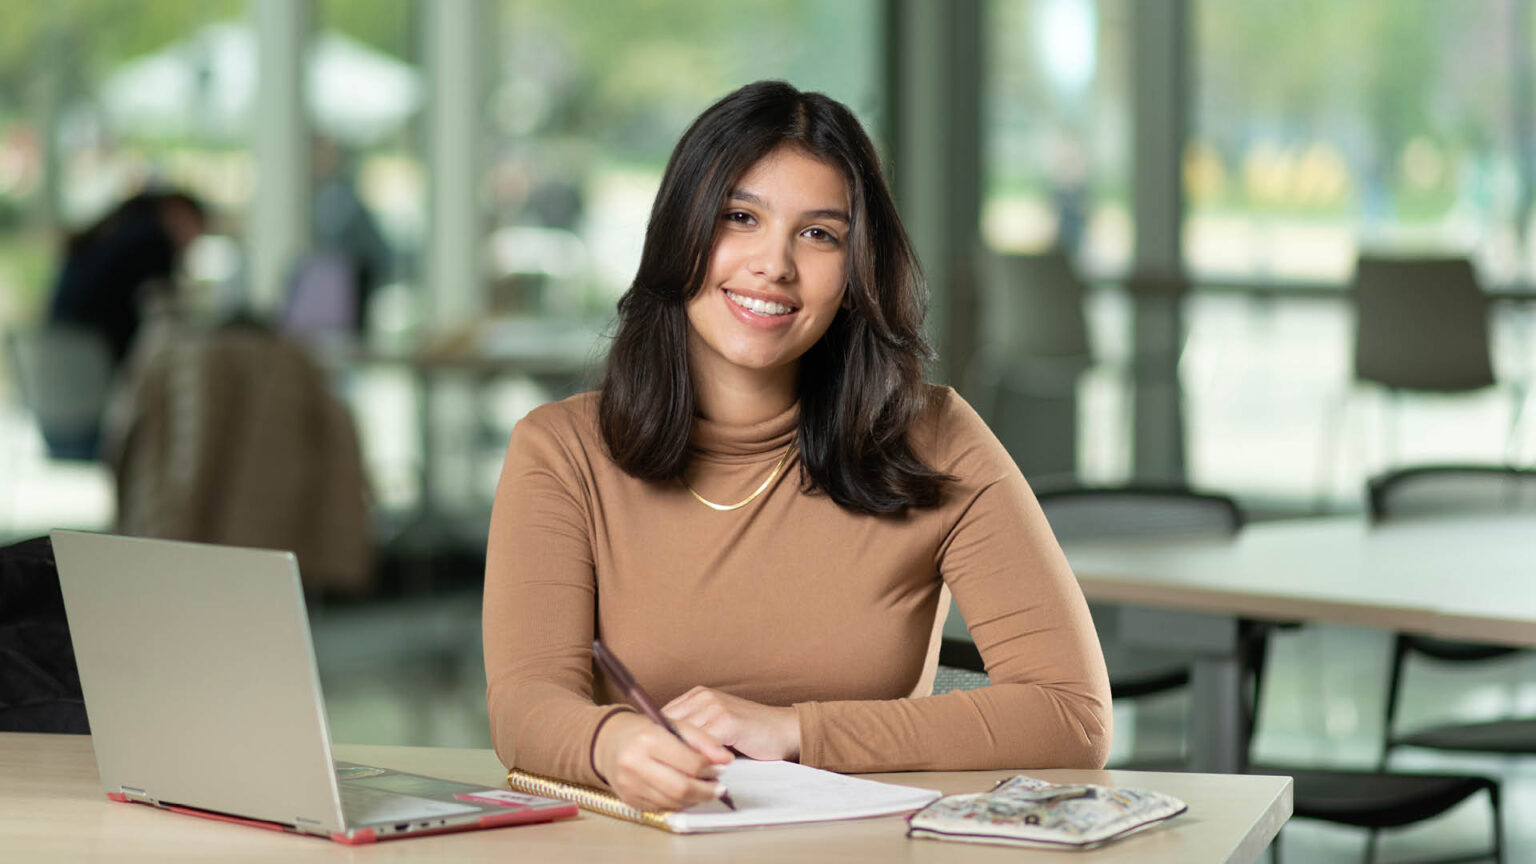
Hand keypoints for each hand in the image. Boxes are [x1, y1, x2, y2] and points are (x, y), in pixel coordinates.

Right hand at [592, 712, 733, 811]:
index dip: (711, 767)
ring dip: (695, 798)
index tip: (722, 766)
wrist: (608, 741)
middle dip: (706, 790)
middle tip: (719, 786)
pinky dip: (679, 802)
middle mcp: (635, 764)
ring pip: (673, 801)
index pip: (690, 762)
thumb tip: (726, 758)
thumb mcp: (674, 724)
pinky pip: (662, 807)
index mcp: (648, 739)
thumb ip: (702, 739)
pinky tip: (686, 792)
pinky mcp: (629, 799)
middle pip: (681, 788)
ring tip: (706, 789)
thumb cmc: (644, 730)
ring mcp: (629, 785)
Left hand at [663, 687, 800, 761]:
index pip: (663, 717)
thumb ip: (694, 731)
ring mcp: (714, 707)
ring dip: (679, 758)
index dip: (657, 738)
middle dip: (665, 749)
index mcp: (697, 695)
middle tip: (661, 771)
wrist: (785, 730)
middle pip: (669, 726)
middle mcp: (703, 697)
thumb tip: (663, 750)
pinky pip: (701, 745)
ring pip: (683, 737)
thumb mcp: (716, 726)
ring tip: (677, 776)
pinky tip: (697, 774)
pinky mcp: (727, 720)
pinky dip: (696, 761)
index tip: (653, 757)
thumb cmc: (751, 733)